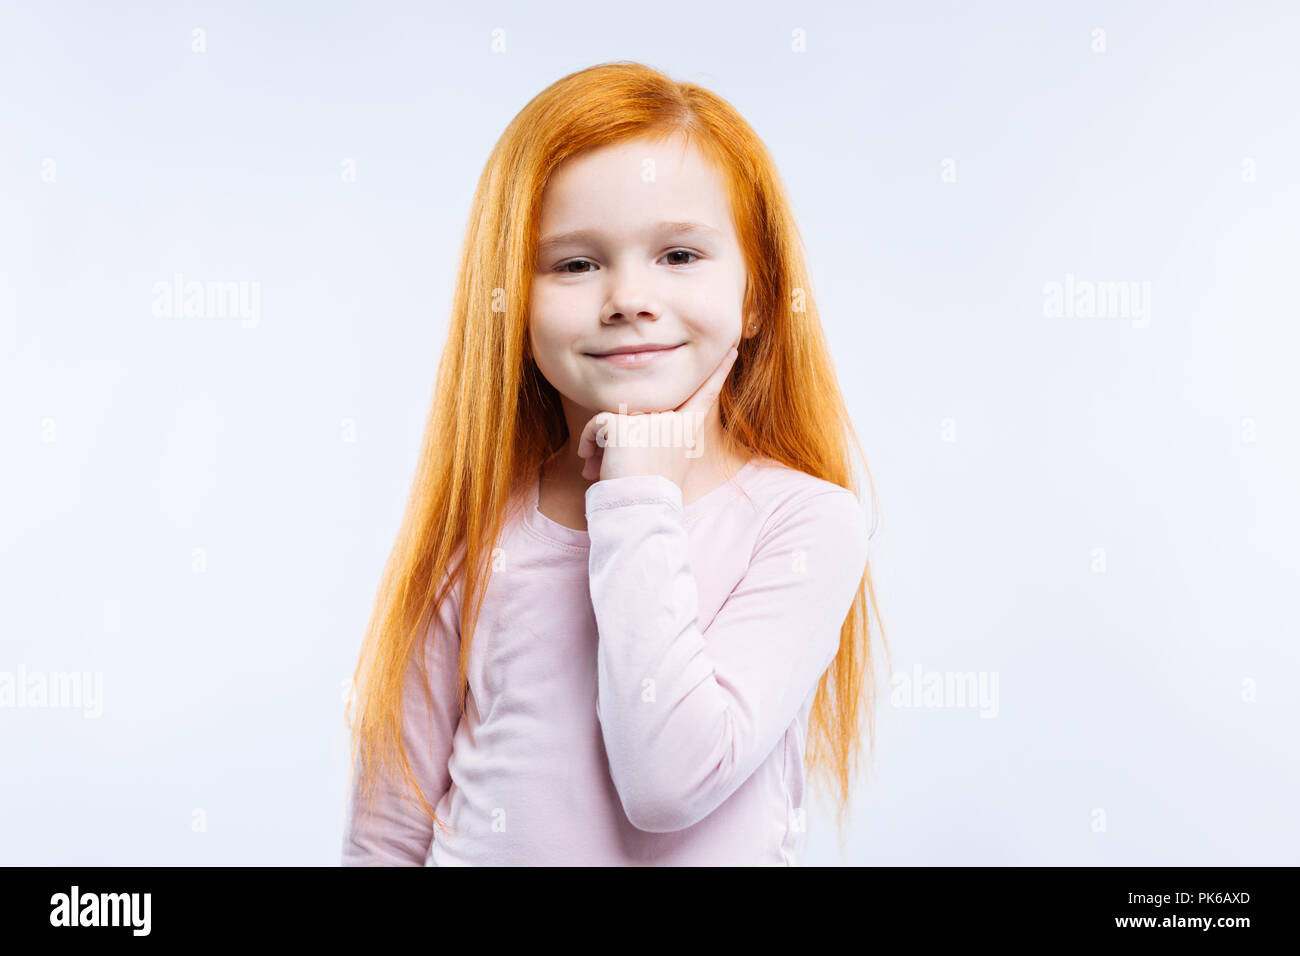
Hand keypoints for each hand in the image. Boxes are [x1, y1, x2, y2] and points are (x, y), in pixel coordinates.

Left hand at [577, 346, 738, 485]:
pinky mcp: (622, 423)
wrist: (639, 509)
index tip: (731, 349)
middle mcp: (671, 420)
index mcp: (687, 430)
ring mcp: (648, 420)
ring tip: (596, 467)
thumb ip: (658, 442)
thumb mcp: (667, 465)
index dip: (719, 372)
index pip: (706, 395)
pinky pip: (598, 423)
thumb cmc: (651, 493)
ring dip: (602, 443)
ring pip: (617, 419)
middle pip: (640, 413)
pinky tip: (589, 461)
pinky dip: (588, 441)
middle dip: (617, 437)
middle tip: (602, 464)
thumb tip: (623, 435)